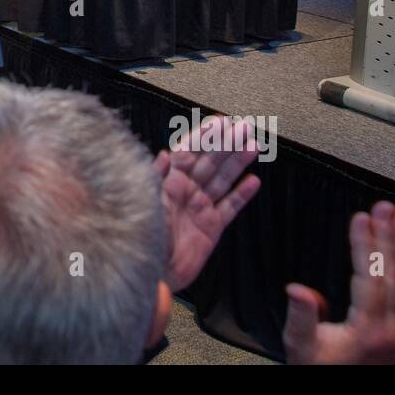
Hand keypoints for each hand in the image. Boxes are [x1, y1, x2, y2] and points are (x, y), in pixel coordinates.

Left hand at [154, 115, 261, 288]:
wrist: (150, 272)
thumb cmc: (141, 235)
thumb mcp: (144, 203)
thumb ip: (154, 177)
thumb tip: (162, 153)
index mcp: (168, 181)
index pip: (188, 152)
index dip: (204, 136)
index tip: (220, 122)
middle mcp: (185, 190)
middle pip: (210, 161)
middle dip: (227, 144)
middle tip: (244, 127)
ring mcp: (200, 207)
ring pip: (223, 179)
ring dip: (238, 162)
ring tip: (253, 146)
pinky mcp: (211, 227)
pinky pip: (230, 207)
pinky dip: (242, 195)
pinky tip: (253, 182)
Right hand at [282, 201, 394, 364]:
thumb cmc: (321, 372)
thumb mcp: (302, 348)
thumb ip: (302, 318)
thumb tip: (297, 290)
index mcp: (367, 331)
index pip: (370, 278)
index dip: (365, 245)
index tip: (361, 218)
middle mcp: (392, 331)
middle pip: (393, 275)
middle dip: (389, 236)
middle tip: (386, 207)